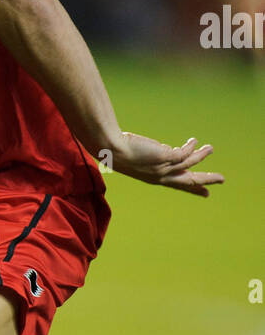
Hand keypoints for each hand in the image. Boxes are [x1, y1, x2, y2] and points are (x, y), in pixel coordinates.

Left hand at [108, 134, 224, 195]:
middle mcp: (161, 176)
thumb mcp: (140, 156)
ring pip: (189, 164)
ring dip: (202, 156)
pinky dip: (191, 147)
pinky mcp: (165, 157)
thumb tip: (166, 150)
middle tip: (222, 179)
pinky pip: (184, 153)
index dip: (193, 189)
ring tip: (211, 148)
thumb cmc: (120, 152)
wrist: (112, 150)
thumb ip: (156, 155)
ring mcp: (163, 167)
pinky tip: (194, 141)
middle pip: (189, 180)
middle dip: (206, 179)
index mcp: (155, 178)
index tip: (206, 193)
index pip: (178, 185)